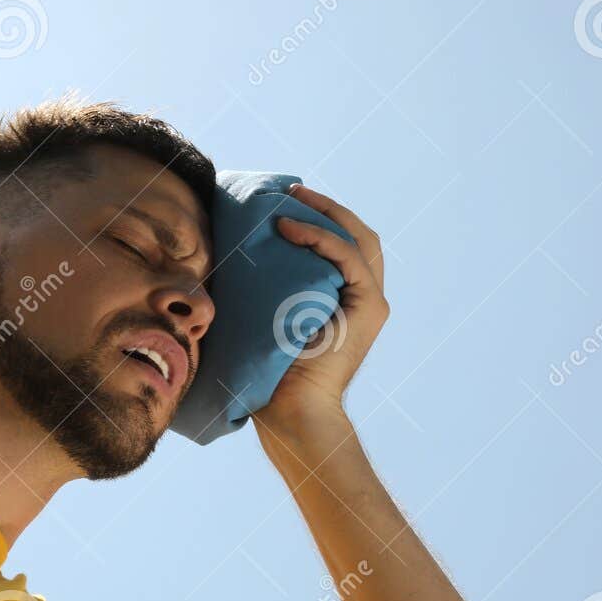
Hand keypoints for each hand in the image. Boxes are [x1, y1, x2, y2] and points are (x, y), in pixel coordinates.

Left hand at [254, 184, 388, 440]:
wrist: (291, 410)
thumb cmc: (270, 373)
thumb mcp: (267, 317)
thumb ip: (267, 289)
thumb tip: (230, 257)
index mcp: (346, 300)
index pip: (343, 245)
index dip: (321, 218)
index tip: (285, 201)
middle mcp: (365, 298)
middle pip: (358, 235)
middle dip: (326, 207)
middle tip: (291, 190)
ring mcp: (371, 302)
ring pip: (359, 239)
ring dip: (325, 212)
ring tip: (291, 197)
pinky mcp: (369, 307)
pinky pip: (348, 257)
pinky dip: (319, 237)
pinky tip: (288, 228)